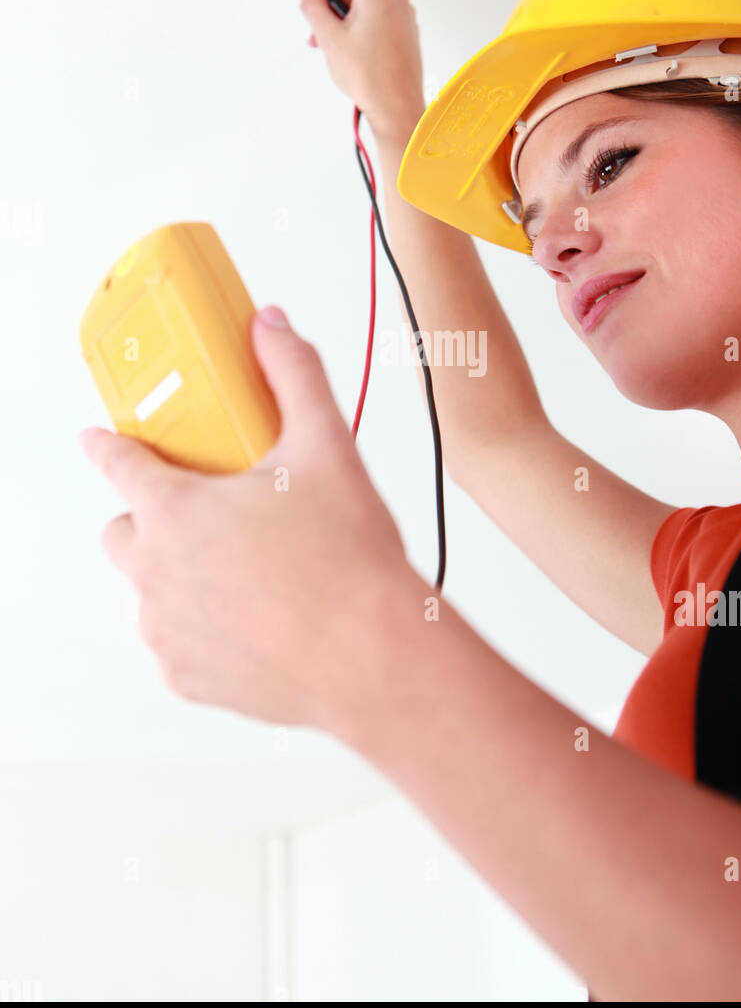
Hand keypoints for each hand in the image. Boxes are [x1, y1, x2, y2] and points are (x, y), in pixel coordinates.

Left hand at [78, 306, 416, 731]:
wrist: (373, 657)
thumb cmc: (348, 565)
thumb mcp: (327, 448)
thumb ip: (293, 376)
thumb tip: (272, 330)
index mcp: (176, 511)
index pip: (117, 463)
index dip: (108, 444)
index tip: (100, 440)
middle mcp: (156, 572)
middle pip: (123, 531)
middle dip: (154, 518)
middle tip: (212, 514)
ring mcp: (167, 630)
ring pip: (150, 590)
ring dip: (179, 575)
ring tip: (247, 570)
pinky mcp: (187, 677)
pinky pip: (176, 643)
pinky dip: (201, 628)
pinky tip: (255, 618)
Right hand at [283, 0, 425, 143]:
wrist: (397, 108)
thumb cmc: (372, 78)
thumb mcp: (330, 37)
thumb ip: (312, 4)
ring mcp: (400, 12)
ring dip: (334, 7)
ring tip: (317, 33)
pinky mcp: (401, 29)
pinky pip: (373, 12)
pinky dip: (352, 19)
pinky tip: (336, 42)